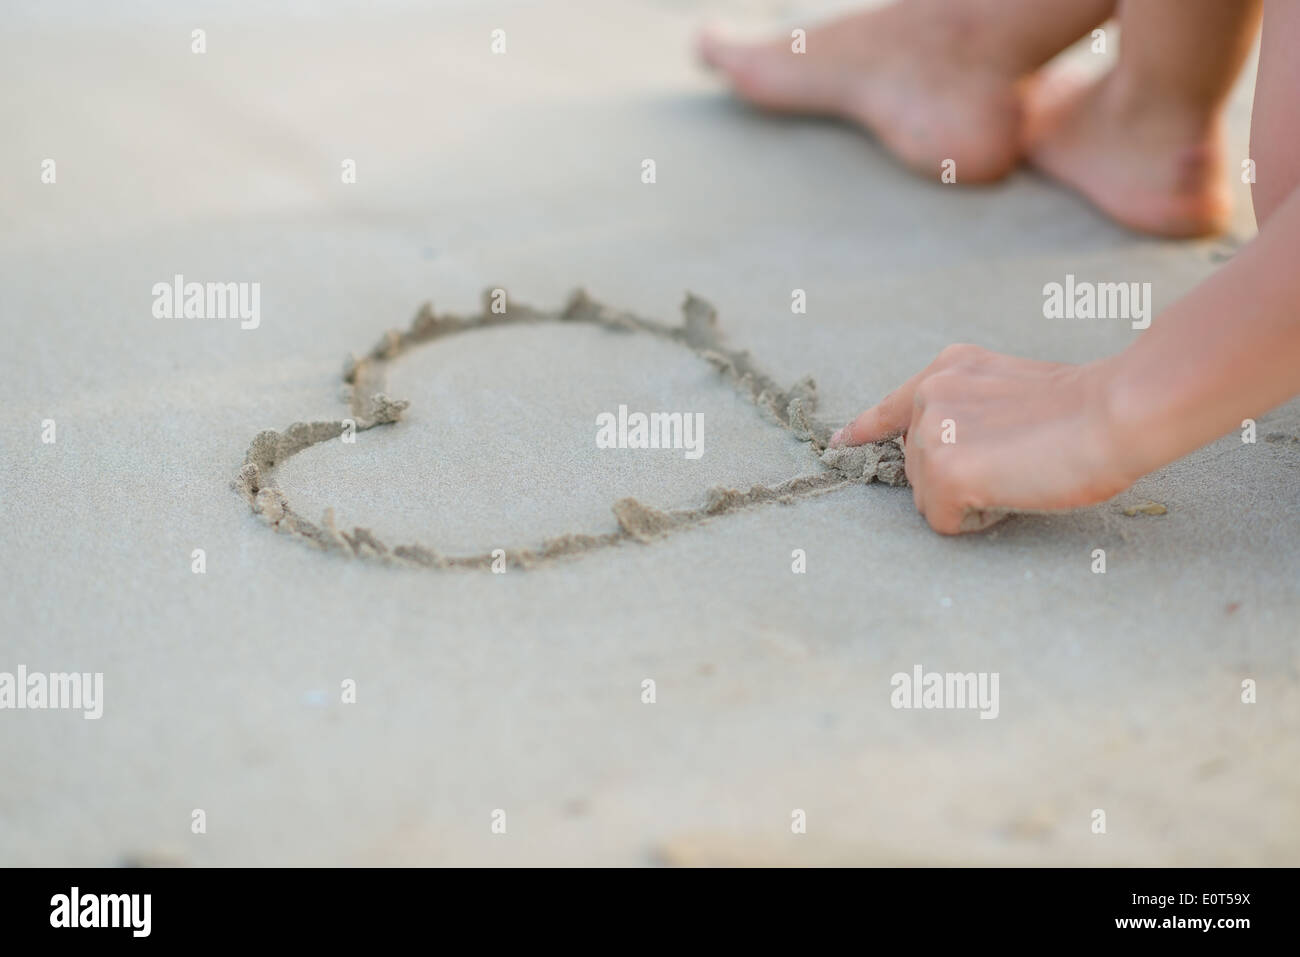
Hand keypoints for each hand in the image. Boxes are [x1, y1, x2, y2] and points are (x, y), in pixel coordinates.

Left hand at [829, 344, 1132, 532]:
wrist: (1114, 412)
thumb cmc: (1085, 409)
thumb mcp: (1011, 389)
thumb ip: (971, 408)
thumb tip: (947, 449)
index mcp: (948, 370)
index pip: (891, 406)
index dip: (864, 430)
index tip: (839, 442)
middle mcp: (928, 396)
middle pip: (917, 466)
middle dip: (958, 476)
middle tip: (1017, 459)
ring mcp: (930, 434)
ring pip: (928, 496)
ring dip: (969, 497)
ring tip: (1020, 468)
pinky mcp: (940, 474)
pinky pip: (942, 520)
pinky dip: (975, 520)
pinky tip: (1013, 489)